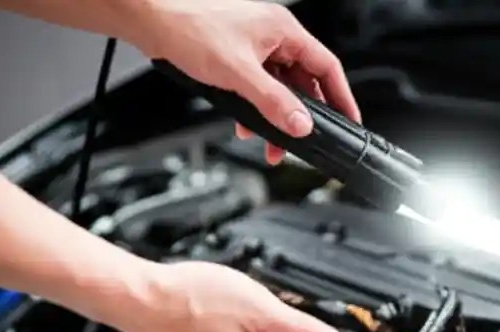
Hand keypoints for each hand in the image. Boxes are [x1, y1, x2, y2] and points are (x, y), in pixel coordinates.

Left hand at [133, 0, 360, 164]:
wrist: (150, 20)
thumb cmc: (189, 28)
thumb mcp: (239, 74)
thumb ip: (274, 102)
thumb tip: (301, 124)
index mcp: (283, 30)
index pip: (327, 67)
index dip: (341, 97)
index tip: (348, 121)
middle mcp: (273, 35)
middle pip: (302, 81)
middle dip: (301, 116)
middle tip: (301, 141)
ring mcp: (255, 45)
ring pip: (279, 87)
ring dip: (276, 115)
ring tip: (270, 141)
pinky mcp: (236, 55)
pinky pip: (259, 85)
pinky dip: (256, 106)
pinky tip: (246, 123)